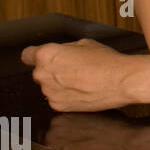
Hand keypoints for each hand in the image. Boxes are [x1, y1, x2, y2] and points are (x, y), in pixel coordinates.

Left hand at [21, 37, 141, 111]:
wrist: (121, 82)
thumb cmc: (107, 62)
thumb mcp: (85, 43)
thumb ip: (66, 49)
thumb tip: (62, 53)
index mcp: (47, 55)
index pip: (27, 55)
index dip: (36, 55)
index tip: (42, 58)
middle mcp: (43, 74)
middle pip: (40, 71)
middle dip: (52, 69)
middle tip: (73, 68)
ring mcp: (50, 92)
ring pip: (49, 86)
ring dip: (60, 83)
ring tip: (81, 80)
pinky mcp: (58, 106)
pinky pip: (57, 98)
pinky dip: (67, 95)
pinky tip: (82, 89)